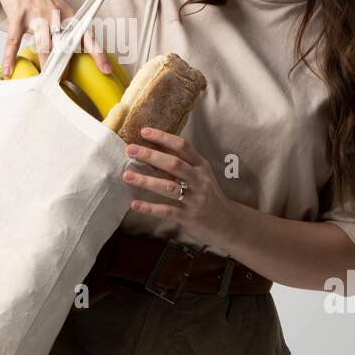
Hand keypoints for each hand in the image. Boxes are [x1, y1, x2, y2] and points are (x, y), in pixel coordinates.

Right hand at [0, 0, 110, 78]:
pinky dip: (9, 57)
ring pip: (43, 47)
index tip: (106, 70)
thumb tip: (63, 51)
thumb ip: (61, 27)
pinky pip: (13, 41)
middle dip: (64, 68)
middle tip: (62, 85)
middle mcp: (55, 15)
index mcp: (68, 14)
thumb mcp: (56, 6)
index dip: (97, 54)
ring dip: (43, 66)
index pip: (87, 36)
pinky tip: (8, 71)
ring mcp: (36, 15)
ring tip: (42, 84)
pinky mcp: (17, 15)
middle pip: (64, 47)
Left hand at [121, 127, 234, 245]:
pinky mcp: (189, 217)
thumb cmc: (208, 196)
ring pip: (169, 187)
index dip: (163, 137)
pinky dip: (150, 208)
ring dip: (146, 181)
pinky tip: (135, 204)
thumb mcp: (200, 176)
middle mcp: (199, 180)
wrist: (227, 222)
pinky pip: (167, 211)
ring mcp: (195, 199)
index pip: (182, 146)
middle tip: (130, 150)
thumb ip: (181, 166)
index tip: (144, 131)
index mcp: (201, 166)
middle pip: (174, 164)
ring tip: (127, 176)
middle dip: (151, 155)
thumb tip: (151, 154)